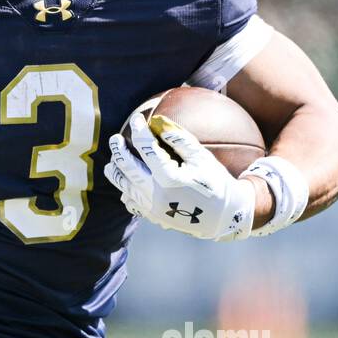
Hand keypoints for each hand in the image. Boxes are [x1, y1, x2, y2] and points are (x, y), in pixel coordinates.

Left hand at [104, 113, 254, 240]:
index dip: (139, 130)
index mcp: (169, 178)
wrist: (224, 218)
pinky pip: (131, 203)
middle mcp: (155, 194)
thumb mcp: (203, 159)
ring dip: (115, 171)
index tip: (136, 119)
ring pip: (123, 186)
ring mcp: (152, 208)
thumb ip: (181, 140)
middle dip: (118, 150)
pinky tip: (127, 183)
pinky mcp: (153, 217)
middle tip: (115, 138)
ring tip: (113, 161)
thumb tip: (160, 124)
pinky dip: (125, 191)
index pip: (146, 148)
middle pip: (126, 167)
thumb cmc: (217, 183)